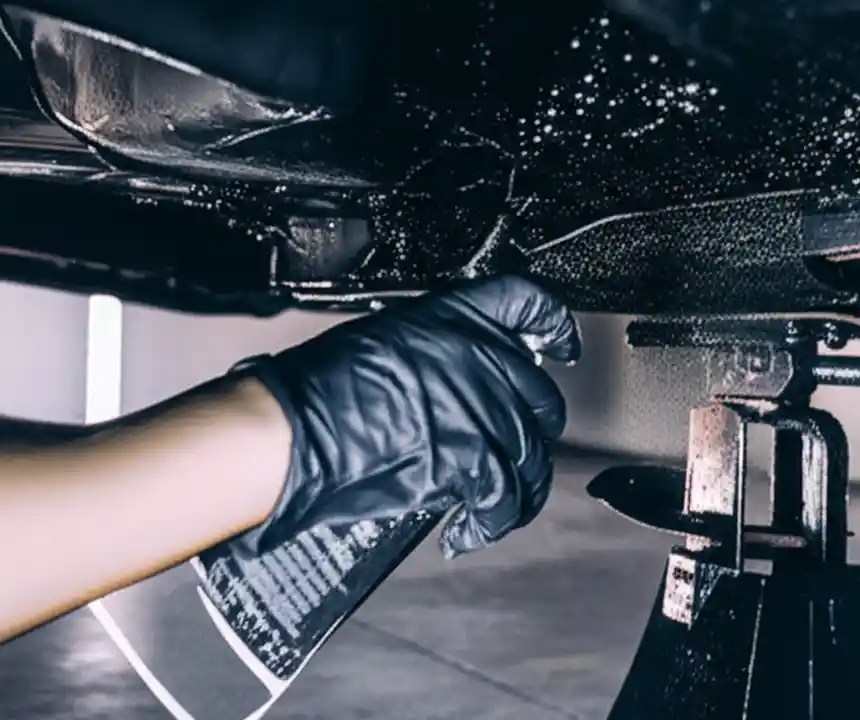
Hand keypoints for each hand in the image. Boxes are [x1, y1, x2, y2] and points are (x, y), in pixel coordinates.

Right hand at [232, 276, 579, 557]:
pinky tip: (467, 532)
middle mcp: (480, 358)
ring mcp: (482, 409)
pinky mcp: (472, 461)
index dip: (554, 326)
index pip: (527, 304)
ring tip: (495, 506)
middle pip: (540, 397)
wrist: (295, 430)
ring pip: (531, 456)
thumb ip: (433, 358)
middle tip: (511, 449)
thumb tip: (451, 386)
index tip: (562, 345)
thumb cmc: (320, 390)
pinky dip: (489, 524)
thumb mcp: (385, 344)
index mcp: (456, 320)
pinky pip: (505, 499)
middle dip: (533, 430)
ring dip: (517, 488)